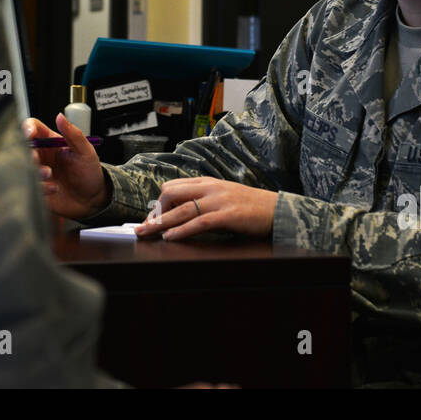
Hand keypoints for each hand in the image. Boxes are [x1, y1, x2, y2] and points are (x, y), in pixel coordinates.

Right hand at [24, 113, 108, 220]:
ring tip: (50, 174)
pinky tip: (54, 188)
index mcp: (50, 142)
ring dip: (35, 170)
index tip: (30, 134)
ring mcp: (37, 172)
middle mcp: (41, 156)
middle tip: (37, 159)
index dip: (27, 128)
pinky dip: (40, 186)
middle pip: (22, 147)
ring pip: (23, 167)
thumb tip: (60, 116)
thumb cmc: (89, 173)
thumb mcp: (85, 152)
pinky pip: (29, 185)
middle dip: (28, 153)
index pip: (32, 128)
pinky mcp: (36, 188)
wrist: (91, 200)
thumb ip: (73, 134)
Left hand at [134, 177, 277, 240]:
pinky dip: (181, 230)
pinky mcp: (228, 215)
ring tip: (147, 233)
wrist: (277, 210)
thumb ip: (204, 200)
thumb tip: (180, 214)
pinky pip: (199, 222)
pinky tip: (170, 237)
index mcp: (208, 182)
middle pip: (172, 194)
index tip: (150, 219)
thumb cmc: (250, 207)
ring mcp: (219, 200)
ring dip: (160, 223)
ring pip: (181, 209)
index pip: (173, 187)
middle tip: (143, 228)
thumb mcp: (223, 197)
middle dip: (154, 212)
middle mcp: (211, 188)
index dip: (158, 204)